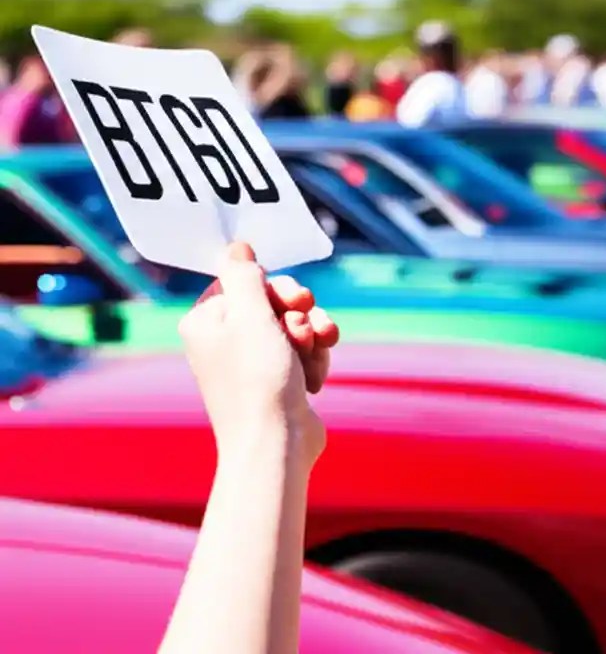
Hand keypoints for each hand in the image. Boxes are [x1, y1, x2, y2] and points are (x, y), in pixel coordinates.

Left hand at [179, 242, 338, 463]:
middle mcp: (224, 340)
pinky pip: (303, 353)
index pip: (245, 282)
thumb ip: (245, 275)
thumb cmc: (257, 380)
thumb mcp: (251, 315)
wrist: (275, 444)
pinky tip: (313, 377)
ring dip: (311, 336)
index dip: (274, 288)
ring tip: (313, 354)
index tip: (292, 299)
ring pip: (295, 326)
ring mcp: (251, 363)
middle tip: (304, 324)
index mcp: (206, 321)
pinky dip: (313, 360)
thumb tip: (236, 246)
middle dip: (298, 312)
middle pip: (273, 302)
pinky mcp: (276, 381)